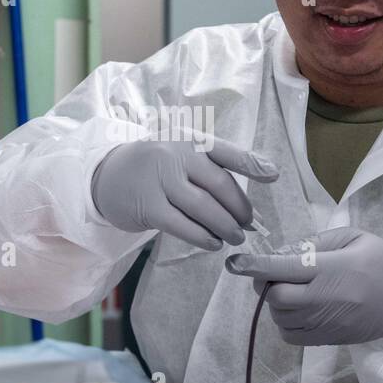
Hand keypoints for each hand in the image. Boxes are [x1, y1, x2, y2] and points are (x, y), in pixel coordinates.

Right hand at [90, 136, 278, 250]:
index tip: (274, 175)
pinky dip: (203, 237)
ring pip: (203, 208)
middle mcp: (175, 155)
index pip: (226, 151)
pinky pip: (183, 225)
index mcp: (189, 139)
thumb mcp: (181, 158)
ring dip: (225, 227)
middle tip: (249, 225)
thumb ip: (212, 175)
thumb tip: (250, 213)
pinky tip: (212, 243)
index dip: (251, 163)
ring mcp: (160, 180)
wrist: (107, 176)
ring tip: (234, 238)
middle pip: (219, 185)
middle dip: (240, 209)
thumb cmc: (156, 169)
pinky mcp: (148, 206)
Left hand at [224, 226, 382, 344]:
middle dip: (266, 283)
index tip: (235, 263)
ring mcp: (325, 323)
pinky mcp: (326, 341)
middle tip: (276, 272)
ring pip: (279, 316)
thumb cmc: (382, 263)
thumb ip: (315, 243)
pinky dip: (284, 321)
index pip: (283, 268)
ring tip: (294, 289)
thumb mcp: (354, 238)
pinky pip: (289, 335)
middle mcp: (325, 299)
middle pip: (275, 296)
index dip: (255, 265)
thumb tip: (281, 253)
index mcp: (333, 269)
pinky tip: (299, 308)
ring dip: (276, 302)